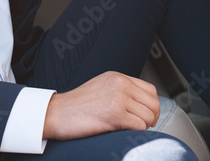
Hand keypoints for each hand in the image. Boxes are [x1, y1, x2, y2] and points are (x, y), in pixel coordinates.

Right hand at [42, 72, 160, 140]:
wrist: (56, 113)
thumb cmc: (75, 105)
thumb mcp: (100, 87)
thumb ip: (120, 90)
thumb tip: (139, 104)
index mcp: (117, 77)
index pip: (150, 89)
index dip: (152, 106)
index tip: (148, 115)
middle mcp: (120, 84)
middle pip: (153, 103)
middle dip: (152, 118)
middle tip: (144, 126)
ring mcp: (118, 98)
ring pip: (148, 116)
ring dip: (143, 127)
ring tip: (130, 129)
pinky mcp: (115, 114)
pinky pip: (139, 126)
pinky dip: (136, 133)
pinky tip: (123, 132)